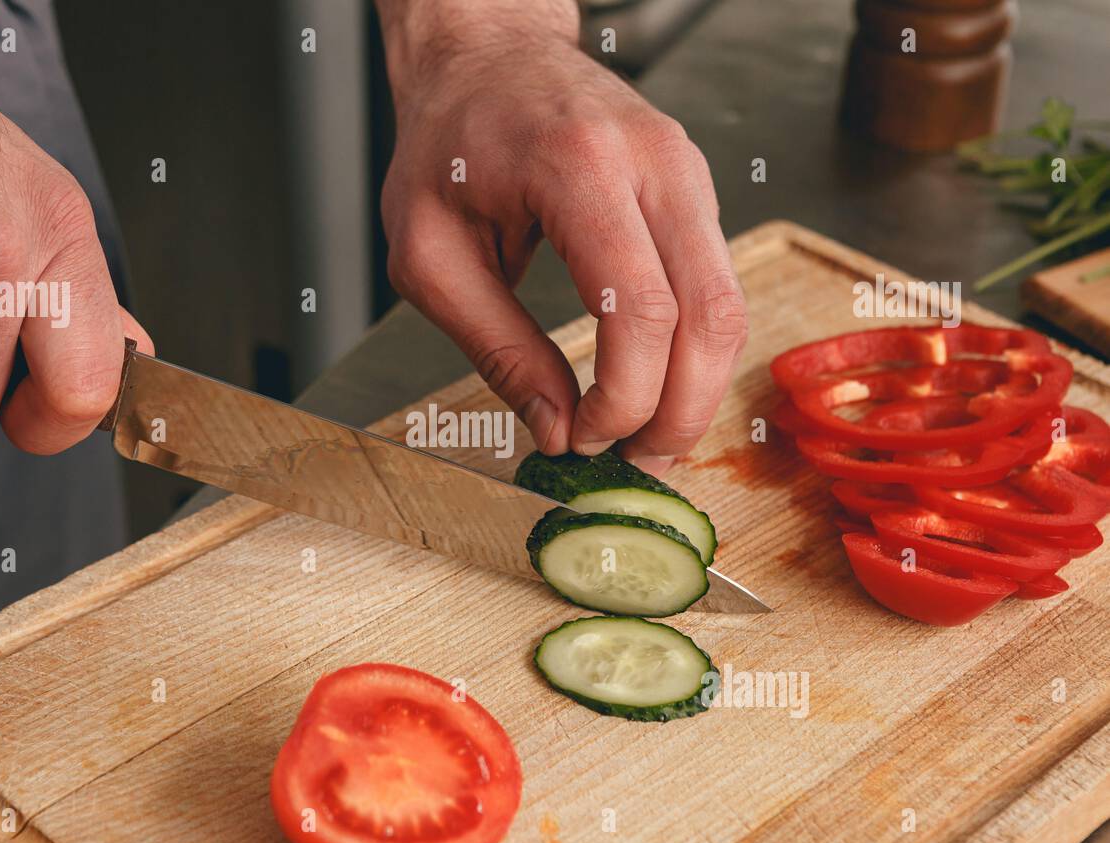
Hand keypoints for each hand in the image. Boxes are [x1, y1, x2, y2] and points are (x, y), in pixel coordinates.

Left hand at [376, 0, 746, 472]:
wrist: (487, 58)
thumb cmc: (446, 143)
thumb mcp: (429, 256)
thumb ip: (495, 348)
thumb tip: (557, 431)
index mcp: (577, 169)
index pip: (640, 310)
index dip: (624, 397)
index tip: (585, 438)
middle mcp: (653, 163)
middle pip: (711, 317)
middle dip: (680, 413)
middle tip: (636, 466)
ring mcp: (686, 170)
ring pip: (730, 307)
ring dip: (697, 392)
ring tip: (647, 442)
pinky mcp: (694, 189)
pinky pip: (717, 288)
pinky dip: (695, 354)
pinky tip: (655, 390)